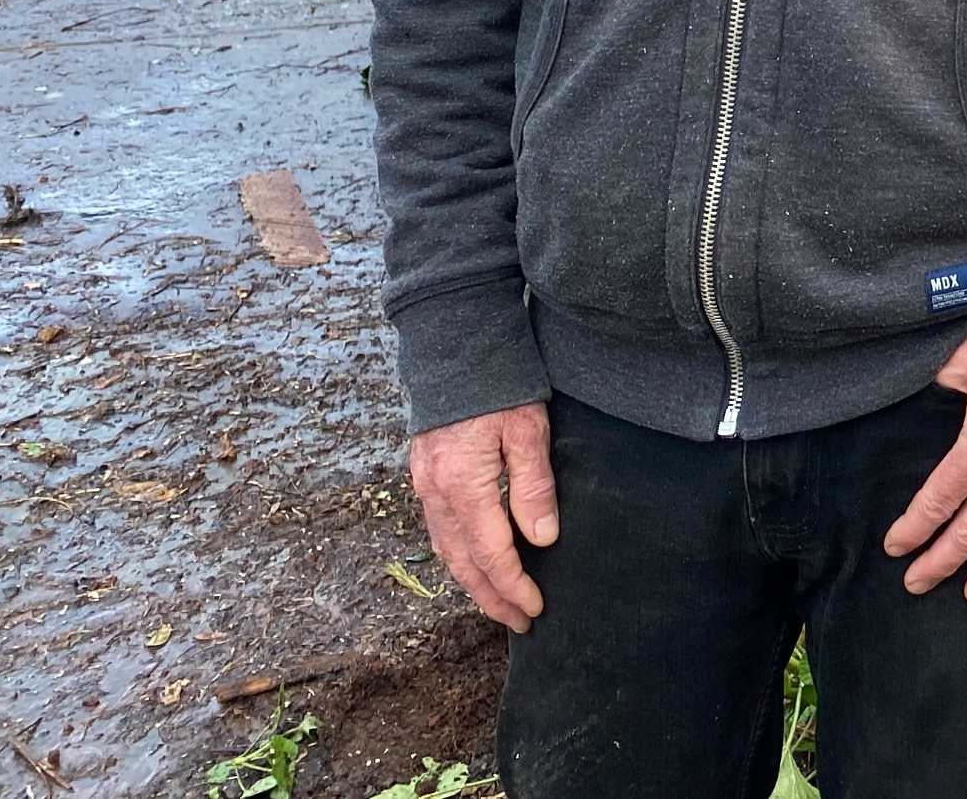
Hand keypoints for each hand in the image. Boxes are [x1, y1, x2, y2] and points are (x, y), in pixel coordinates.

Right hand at [406, 400, 559, 632]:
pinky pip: (439, 531)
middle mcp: (435, 492)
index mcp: (462, 484)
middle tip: (520, 622)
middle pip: (462, 563)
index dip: (513, 586)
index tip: (535, 608)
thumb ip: (534, 486)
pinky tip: (476, 564)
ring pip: (446, 551)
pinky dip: (459, 557)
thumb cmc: (499, 382)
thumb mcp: (528, 430)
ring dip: (473, 583)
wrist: (455, 345)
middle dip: (491, 597)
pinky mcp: (424, 476)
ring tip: (500, 604)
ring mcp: (424, 485)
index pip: (490, 553)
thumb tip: (542, 539)